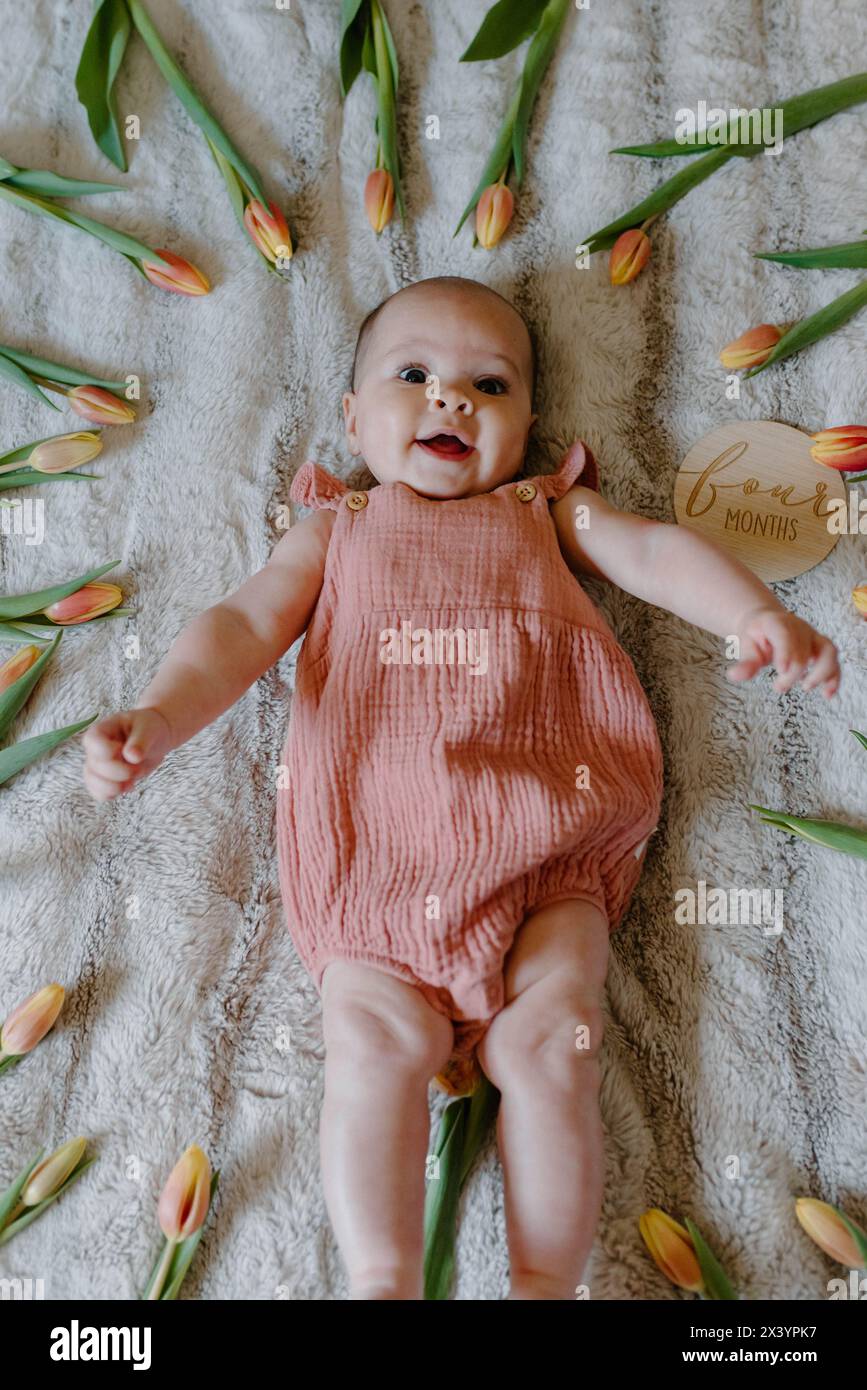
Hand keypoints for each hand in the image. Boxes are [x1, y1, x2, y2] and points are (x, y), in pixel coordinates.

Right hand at [82, 707, 173, 801]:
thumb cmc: (148, 728)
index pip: (93, 742)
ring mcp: (97, 765)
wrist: (154, 739)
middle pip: (95, 766)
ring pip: (93, 783)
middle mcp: (95, 748)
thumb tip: (131, 757)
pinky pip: (99, 793)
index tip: (125, 750)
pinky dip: (113, 794)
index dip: (110, 752)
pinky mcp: (104, 779)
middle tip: (139, 767)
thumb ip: (140, 741)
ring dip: (115, 786)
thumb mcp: (148, 729)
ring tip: (132, 781)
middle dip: (121, 772)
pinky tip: (128, 785)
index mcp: (101, 730)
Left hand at [726, 605, 840, 696]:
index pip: (785, 634)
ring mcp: (812, 636)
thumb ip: (746, 662)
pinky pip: (834, 660)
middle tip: (778, 687)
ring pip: (827, 651)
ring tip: (806, 687)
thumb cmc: (755, 636)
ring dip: (821, 672)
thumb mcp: (745, 647)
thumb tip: (734, 676)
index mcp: (776, 623)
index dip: (786, 652)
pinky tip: (827, 694)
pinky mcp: (821, 647)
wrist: (765, 622)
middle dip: (793, 672)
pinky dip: (833, 677)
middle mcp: (799, 627)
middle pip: (803, 650)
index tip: (781, 671)